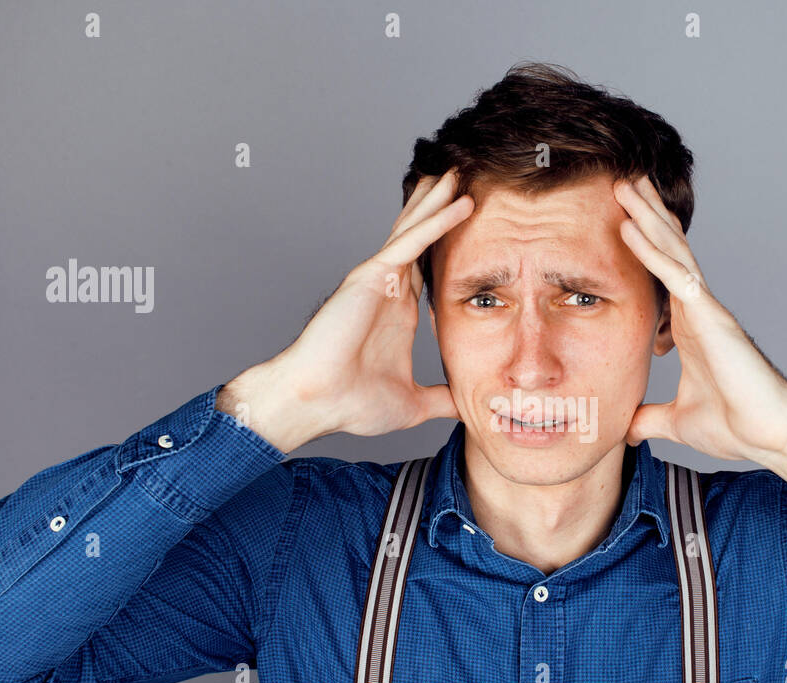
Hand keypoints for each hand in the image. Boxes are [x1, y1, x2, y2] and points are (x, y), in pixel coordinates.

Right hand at [220, 169, 472, 452]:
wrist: (318, 402)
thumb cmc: (351, 403)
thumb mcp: (414, 404)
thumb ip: (442, 400)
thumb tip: (466, 407)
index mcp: (399, 313)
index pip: (429, 268)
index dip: (446, 244)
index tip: (468, 226)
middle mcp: (389, 289)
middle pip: (420, 238)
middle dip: (439, 207)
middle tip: (461, 178)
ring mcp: (379, 279)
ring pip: (415, 229)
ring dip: (438, 200)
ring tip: (457, 172)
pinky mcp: (373, 277)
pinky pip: (411, 242)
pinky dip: (437, 222)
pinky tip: (459, 203)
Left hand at [614, 175, 786, 485]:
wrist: (771, 437)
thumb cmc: (737, 426)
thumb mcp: (676, 422)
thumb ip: (649, 419)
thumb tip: (624, 430)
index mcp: (691, 326)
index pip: (662, 274)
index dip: (645, 244)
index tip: (621, 218)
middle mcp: (699, 309)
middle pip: (668, 250)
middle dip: (646, 214)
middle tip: (622, 181)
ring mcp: (707, 309)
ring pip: (672, 251)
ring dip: (646, 216)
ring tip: (623, 184)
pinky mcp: (712, 318)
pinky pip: (675, 277)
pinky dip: (650, 252)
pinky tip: (629, 228)